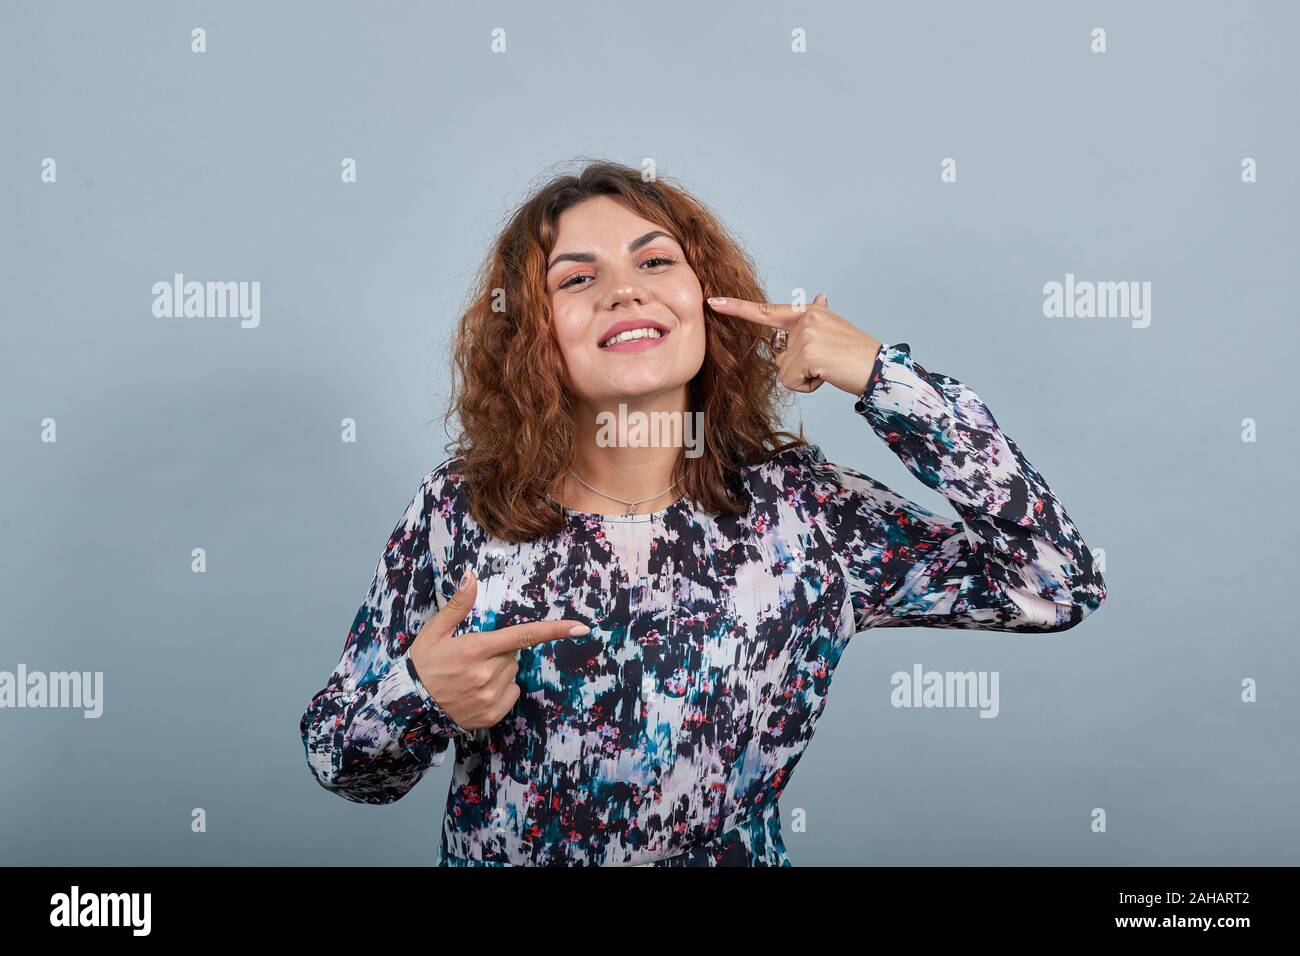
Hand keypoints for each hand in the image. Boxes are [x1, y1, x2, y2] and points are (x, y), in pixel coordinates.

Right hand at [408, 570, 589, 730]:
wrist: (409, 707)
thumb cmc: (423, 664)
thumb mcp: (435, 631)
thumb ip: (458, 605)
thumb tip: (471, 576)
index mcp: (476, 649)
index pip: (523, 636)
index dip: (554, 630)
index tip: (581, 628)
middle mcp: (486, 674)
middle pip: (514, 654)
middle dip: (500, 652)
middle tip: (473, 657)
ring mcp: (490, 697)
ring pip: (513, 674)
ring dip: (500, 672)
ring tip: (470, 676)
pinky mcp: (491, 715)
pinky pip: (511, 695)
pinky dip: (500, 691)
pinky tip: (476, 692)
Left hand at [707, 292, 880, 394]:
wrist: (879, 368)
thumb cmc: (856, 353)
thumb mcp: (835, 328)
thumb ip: (818, 316)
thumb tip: (819, 296)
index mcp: (807, 312)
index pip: (765, 311)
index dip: (736, 307)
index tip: (712, 302)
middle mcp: (804, 319)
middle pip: (776, 354)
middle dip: (794, 366)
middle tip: (824, 363)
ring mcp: (805, 335)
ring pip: (783, 371)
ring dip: (803, 378)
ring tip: (828, 369)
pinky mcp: (807, 354)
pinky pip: (790, 381)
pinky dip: (807, 386)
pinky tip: (826, 376)